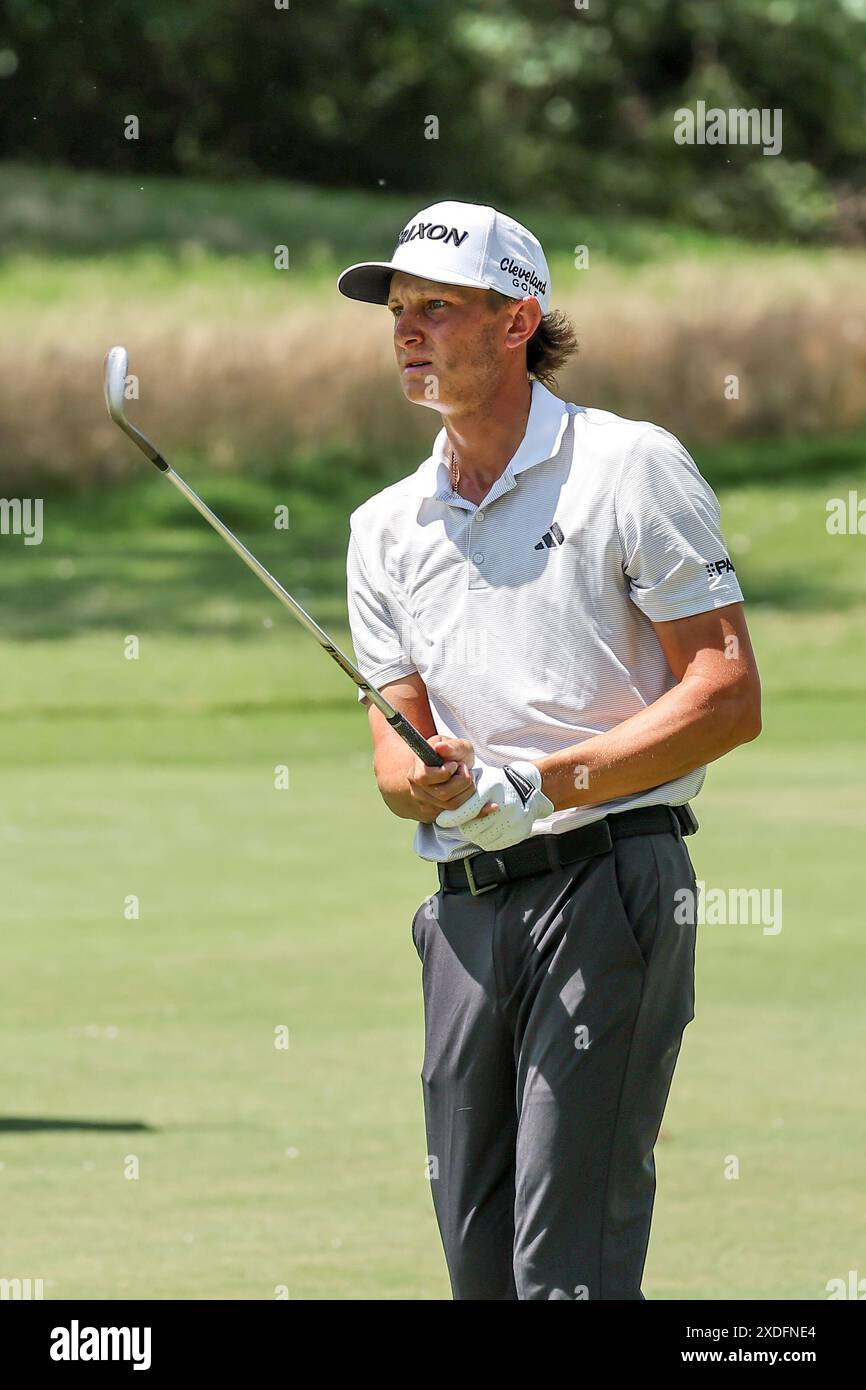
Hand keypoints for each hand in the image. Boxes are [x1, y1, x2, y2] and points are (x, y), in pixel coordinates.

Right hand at [406, 735, 498, 824]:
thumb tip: (441, 748)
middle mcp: (419, 791)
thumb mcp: (451, 743)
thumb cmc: (447, 754)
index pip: (426, 777)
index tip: (454, 764)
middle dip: (462, 780)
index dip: (445, 771)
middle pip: (443, 794)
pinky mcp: (440, 816)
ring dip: (468, 791)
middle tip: (464, 770)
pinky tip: (491, 806)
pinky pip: (461, 817)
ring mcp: (428, 805)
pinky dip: (478, 811)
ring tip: (467, 779)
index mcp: (417, 771)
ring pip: (452, 806)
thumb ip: (450, 746)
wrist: (440, 768)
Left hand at [435, 760, 554, 850]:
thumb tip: (442, 804)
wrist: (528, 788)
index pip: (467, 810)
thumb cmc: (496, 783)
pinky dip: (487, 839)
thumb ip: (463, 788)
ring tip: (481, 822)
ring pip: (480, 839)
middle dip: (465, 825)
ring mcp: (513, 821)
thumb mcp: (481, 777)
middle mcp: (504, 805)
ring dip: (476, 833)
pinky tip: (491, 827)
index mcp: (492, 788)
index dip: (451, 818)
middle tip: (467, 819)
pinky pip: (492, 844)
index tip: (441, 820)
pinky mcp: (518, 833)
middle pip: (471, 828)